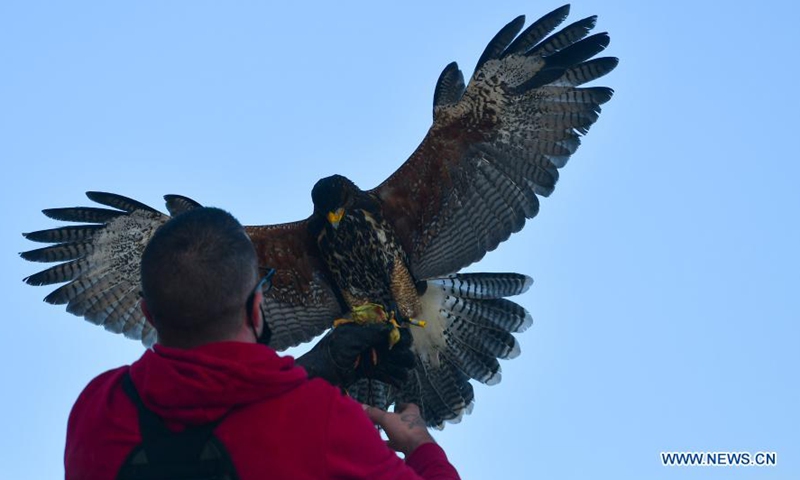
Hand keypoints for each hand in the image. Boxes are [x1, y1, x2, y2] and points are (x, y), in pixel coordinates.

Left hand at [296, 322, 413, 386]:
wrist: (317, 375)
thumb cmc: (331, 353)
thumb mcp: (350, 339)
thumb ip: (370, 333)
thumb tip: (391, 328)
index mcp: (363, 330)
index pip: (386, 329)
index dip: (397, 335)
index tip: (405, 343)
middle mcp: (368, 342)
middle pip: (392, 346)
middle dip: (401, 353)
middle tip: (407, 361)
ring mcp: (368, 357)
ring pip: (390, 361)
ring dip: (399, 366)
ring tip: (405, 373)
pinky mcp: (367, 371)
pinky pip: (383, 372)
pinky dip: (392, 377)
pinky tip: (400, 382)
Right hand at [365, 403, 434, 455]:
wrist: (418, 451)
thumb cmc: (405, 430)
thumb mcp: (387, 420)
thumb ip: (375, 413)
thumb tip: (362, 406)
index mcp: (412, 413)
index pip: (409, 406)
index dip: (402, 406)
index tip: (395, 406)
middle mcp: (415, 423)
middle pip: (405, 420)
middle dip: (395, 421)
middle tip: (385, 421)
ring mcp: (414, 436)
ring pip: (402, 433)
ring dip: (393, 434)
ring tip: (381, 434)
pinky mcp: (412, 447)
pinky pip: (400, 445)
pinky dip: (392, 445)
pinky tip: (383, 447)